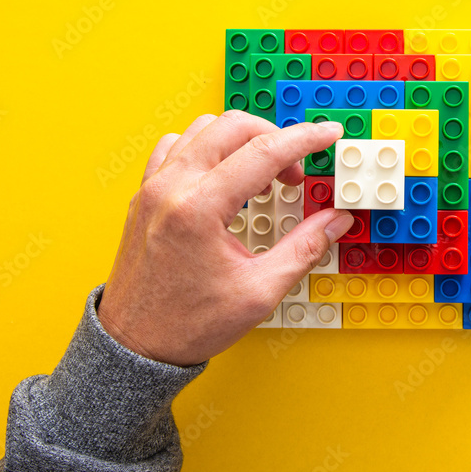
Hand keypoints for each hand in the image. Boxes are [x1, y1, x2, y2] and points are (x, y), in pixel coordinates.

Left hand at [97, 110, 354, 365]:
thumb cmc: (186, 325)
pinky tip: (223, 175)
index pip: (263, 152)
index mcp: (198, 209)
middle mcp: (171, 188)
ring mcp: (153, 187)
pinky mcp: (145, 193)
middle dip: (275, 139)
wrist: (135, 345)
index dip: (305, 139)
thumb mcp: (258, 293)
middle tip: (295, 174)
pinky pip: (176, 146)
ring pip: (203, 128)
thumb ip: (303, 249)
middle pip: (233, 127)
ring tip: (262, 176)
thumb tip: (335, 221)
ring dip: (241, 141)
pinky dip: (207, 148)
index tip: (328, 134)